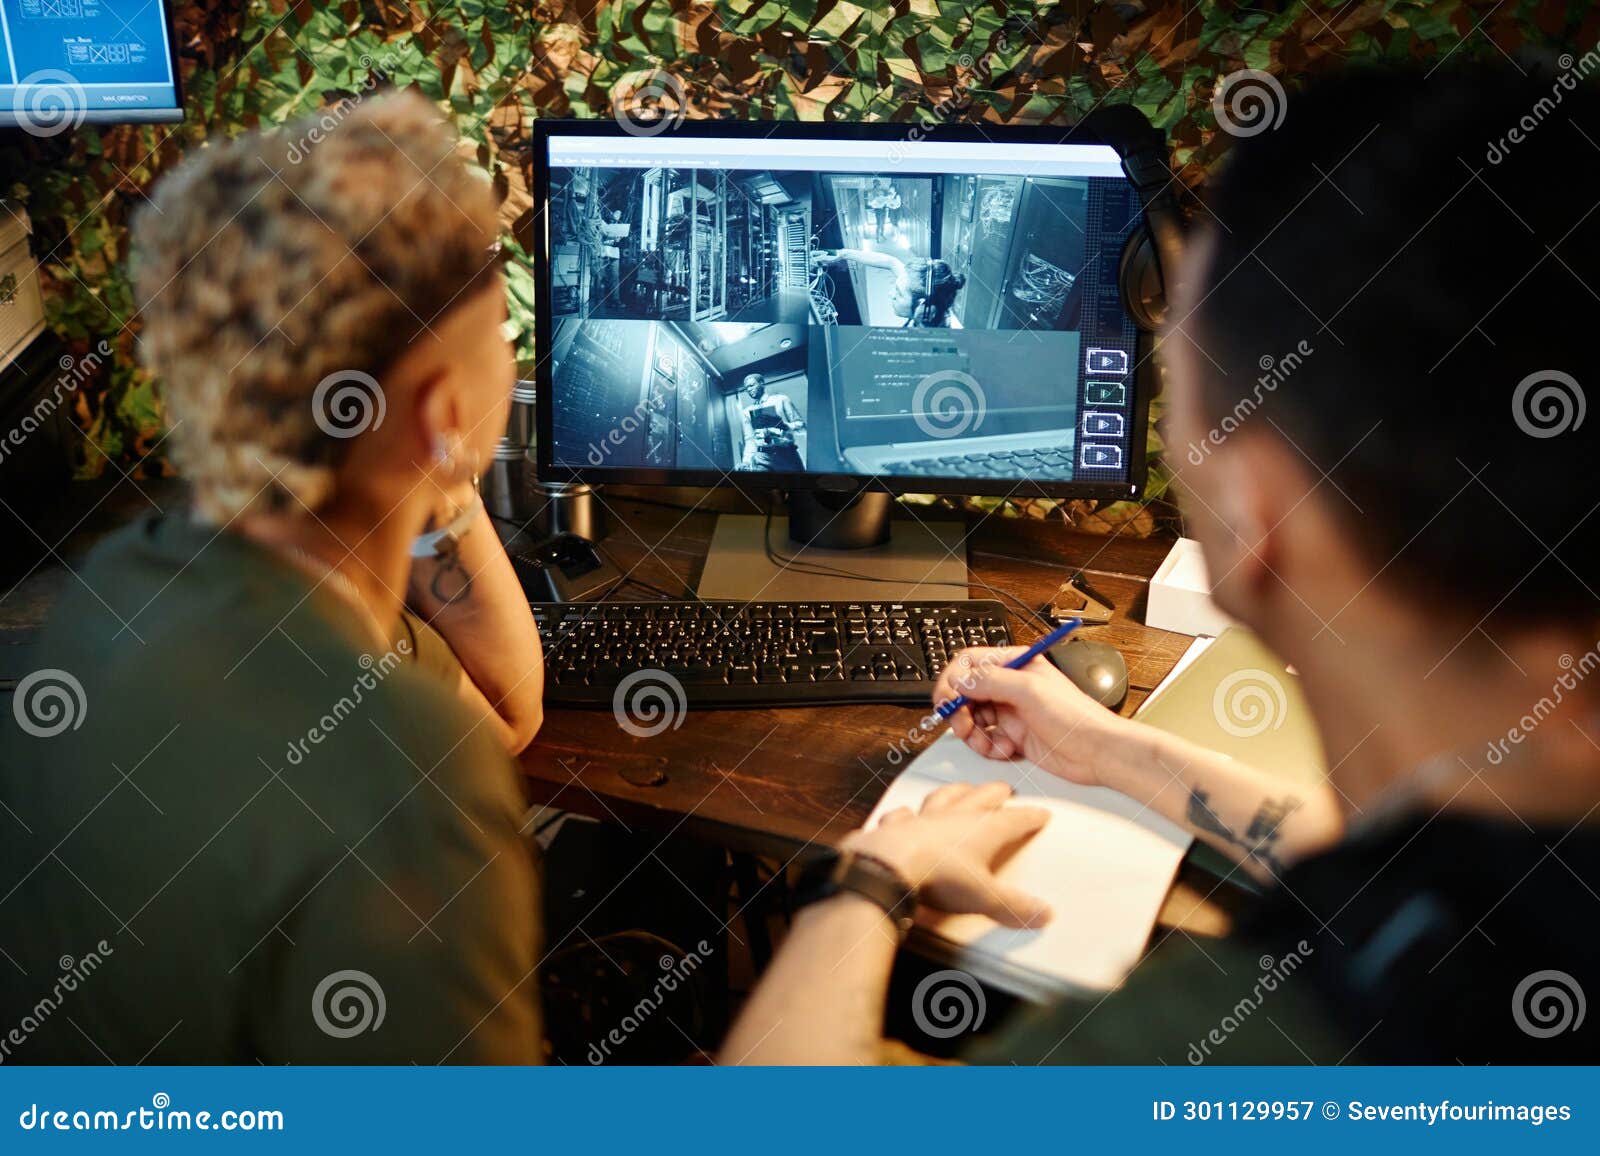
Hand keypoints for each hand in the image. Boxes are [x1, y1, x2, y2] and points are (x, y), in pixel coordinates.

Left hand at [843, 781, 1051, 928]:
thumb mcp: (985, 896)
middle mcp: (953, 817)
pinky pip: (903, 816)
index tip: (1041, 813)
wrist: (889, 866)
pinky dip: (906, 814)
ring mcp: (923, 819)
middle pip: (980, 799)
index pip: (1014, 820)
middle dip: (994, 793)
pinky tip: (905, 813)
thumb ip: (1015, 906)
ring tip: (962, 789)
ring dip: (955, 792)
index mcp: (982, 829)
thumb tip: (1043, 914)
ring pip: (943, 798)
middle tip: (1003, 789)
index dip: (1030, 816)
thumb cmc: (938, 875)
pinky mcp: (897, 828)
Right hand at [931, 646, 1131, 787]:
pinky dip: (987, 747)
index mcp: (1015, 665)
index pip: (970, 663)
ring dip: (973, 734)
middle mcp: (1010, 686)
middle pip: (966, 693)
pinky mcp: (1012, 735)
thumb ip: (991, 681)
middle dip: (960, 712)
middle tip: (963, 726)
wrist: (1096, 752)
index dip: (954, 680)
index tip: (949, 699)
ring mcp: (1010, 712)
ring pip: (972, 718)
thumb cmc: (1077, 717)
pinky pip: (984, 739)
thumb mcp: (1030, 691)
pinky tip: (1005, 749)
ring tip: (987, 743)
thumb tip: (961, 680)